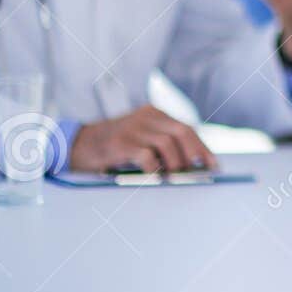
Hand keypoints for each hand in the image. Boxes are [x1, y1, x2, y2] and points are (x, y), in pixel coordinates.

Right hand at [69, 105, 217, 173]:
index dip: (202, 148)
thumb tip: (192, 166)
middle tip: (197, 172)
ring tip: (174, 176)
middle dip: (195, 154)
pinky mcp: (120, 143)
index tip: (213, 165)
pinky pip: (146, 155)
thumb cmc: (115, 145)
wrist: (78, 144)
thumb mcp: (141, 137)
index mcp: (154, 114)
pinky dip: (155, 168)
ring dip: (176, 163)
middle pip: (182, 132)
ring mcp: (133, 128)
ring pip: (168, 143)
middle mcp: (146, 117)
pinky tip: (156, 177)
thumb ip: (163, 145)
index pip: (187, 129)